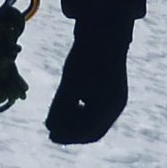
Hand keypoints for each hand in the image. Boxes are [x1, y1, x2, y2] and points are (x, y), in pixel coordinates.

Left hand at [46, 20, 131, 145]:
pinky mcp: (112, 91)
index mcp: (109, 105)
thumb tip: (50, 128)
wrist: (103, 31)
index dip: (68, 136)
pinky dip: (82, 114)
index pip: (88, 132)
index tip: (50, 134)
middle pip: (93, 130)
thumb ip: (60, 108)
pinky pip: (97, 111)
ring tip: (57, 119)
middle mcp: (116, 105)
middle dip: (72, 133)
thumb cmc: (86, 57)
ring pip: (95, 121)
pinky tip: (68, 108)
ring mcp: (116, 98)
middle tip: (51, 132)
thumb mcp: (69, 84)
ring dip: (77, 123)